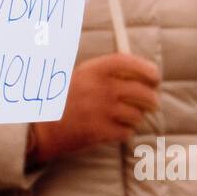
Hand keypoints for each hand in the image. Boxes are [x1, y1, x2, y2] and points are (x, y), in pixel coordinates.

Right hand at [27, 53, 160, 165]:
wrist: (41, 126)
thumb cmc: (65, 100)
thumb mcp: (82, 76)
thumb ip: (108, 72)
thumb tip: (144, 75)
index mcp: (92, 69)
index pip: (128, 63)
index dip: (146, 69)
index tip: (155, 77)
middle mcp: (98, 88)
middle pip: (141, 92)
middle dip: (152, 100)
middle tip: (152, 103)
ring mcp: (99, 111)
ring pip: (137, 115)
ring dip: (136, 118)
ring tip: (126, 118)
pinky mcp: (98, 131)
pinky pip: (126, 132)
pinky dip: (124, 132)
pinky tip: (114, 129)